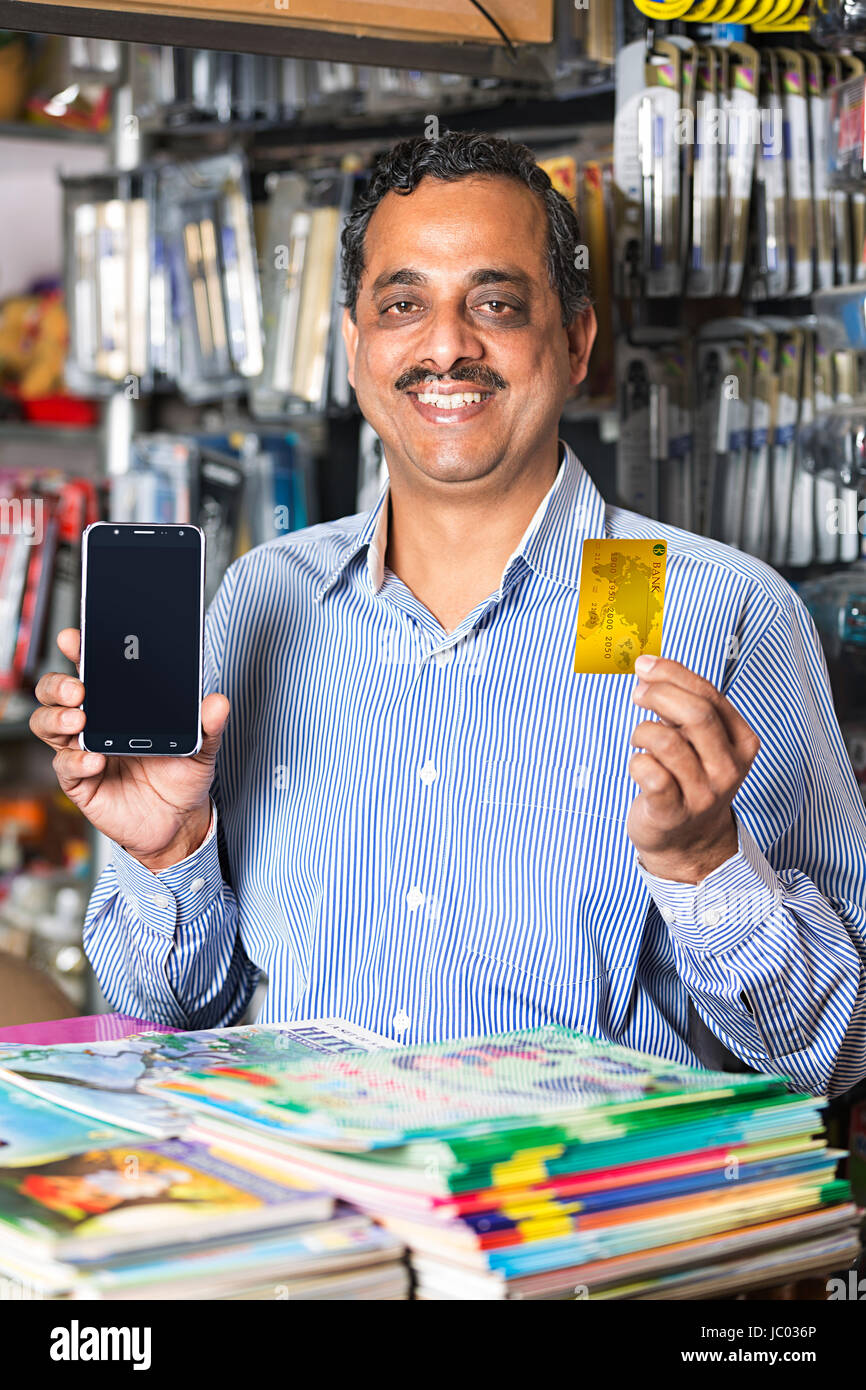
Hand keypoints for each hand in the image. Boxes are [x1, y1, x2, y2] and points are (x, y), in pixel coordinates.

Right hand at [31, 627, 229, 870]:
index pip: (92, 670)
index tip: (75, 638)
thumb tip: (218, 702)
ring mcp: (83, 751)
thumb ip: (208, 725)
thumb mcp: (201, 747)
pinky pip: (66, 766)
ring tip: (80, 718)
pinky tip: (93, 758)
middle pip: (57, 693)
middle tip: (79, 688)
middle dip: (59, 684)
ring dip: (57, 717)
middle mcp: (94, 724)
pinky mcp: (81, 782)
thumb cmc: (181, 776)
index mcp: (118, 705)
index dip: (79, 651)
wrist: (178, 821)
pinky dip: (76, 760)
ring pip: (49, 724)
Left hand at [626, 655, 759, 884]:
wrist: (688, 842)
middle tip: (638, 695)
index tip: (646, 665)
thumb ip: (684, 706)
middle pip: (696, 714)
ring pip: (668, 742)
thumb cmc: (688, 779)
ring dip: (643, 731)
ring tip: (640, 739)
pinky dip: (636, 761)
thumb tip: (650, 666)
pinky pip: (650, 774)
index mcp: (741, 742)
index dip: (673, 674)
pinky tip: (639, 765)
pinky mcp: (674, 812)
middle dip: (659, 695)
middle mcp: (728, 768)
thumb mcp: (700, 741)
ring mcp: (703, 793)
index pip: (709, 695)